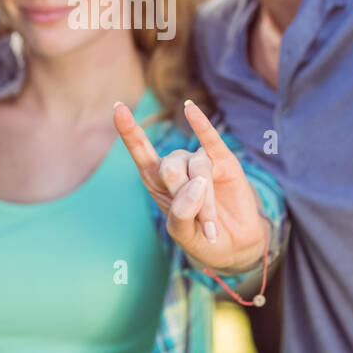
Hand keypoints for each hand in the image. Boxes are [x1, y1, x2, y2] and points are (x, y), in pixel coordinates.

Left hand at [113, 98, 270, 272]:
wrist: (234, 244)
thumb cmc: (200, 237)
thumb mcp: (182, 233)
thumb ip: (181, 213)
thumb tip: (197, 185)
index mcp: (157, 179)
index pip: (140, 150)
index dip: (129, 130)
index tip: (118, 108)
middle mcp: (176, 165)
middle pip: (170, 168)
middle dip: (184, 198)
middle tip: (197, 224)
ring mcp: (200, 160)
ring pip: (198, 170)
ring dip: (206, 203)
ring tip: (210, 228)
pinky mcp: (224, 160)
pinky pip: (211, 140)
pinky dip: (200, 124)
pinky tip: (190, 109)